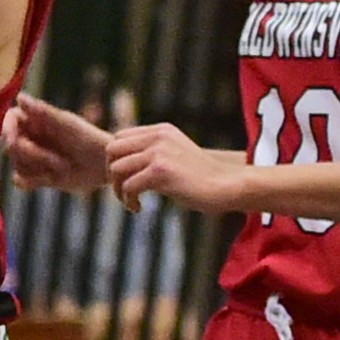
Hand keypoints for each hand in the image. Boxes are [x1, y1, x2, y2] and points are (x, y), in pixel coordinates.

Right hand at [4, 92, 113, 191]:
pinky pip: (19, 181)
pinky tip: (50, 179)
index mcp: (36, 121)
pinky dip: (31, 182)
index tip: (14, 139)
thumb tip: (20, 97)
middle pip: (12, 146)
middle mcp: (32, 138)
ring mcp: (33, 158)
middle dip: (33, 155)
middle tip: (58, 160)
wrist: (106, 165)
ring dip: (37, 169)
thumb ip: (43, 112)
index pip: (10, 120)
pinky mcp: (37, 176)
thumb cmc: (89, 139)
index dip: (8, 129)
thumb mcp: (67, 125)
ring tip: (63, 167)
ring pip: (16, 164)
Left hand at [107, 123, 245, 213]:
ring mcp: (159, 152)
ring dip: (118, 189)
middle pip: (111, 149)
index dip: (116, 159)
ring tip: (131, 201)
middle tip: (123, 190)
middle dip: (111, 172)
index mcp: (160, 130)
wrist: (228, 186)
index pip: (119, 137)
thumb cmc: (203, 177)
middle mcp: (157, 137)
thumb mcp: (176, 154)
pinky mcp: (161, 171)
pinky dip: (128, 200)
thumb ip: (153, 152)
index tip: (125, 177)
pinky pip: (128, 186)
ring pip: (116, 168)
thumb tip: (121, 163)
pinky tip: (138, 208)